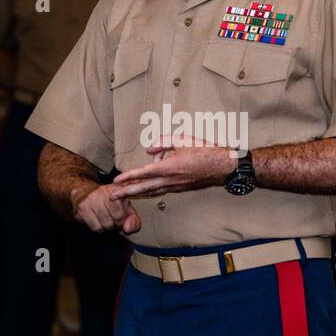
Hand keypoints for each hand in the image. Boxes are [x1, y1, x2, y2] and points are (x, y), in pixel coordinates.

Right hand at [71, 180, 141, 233]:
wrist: (84, 192)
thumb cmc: (108, 201)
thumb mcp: (125, 207)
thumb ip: (133, 219)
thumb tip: (128, 229)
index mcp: (117, 189)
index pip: (122, 215)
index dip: (122, 220)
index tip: (119, 216)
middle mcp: (104, 192)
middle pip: (114, 222)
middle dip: (114, 224)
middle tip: (111, 217)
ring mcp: (91, 200)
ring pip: (104, 226)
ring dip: (105, 226)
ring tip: (104, 218)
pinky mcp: (82, 208)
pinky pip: (95, 227)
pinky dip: (97, 227)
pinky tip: (96, 219)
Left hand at [109, 137, 239, 199]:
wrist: (224, 167)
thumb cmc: (205, 151)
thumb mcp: (183, 140)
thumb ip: (164, 142)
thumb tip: (150, 150)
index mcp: (169, 167)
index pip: (144, 173)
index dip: (129, 177)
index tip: (117, 181)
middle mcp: (170, 180)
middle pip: (144, 188)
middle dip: (127, 192)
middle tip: (112, 196)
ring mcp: (176, 186)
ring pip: (152, 191)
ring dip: (137, 193)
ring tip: (124, 195)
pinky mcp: (181, 188)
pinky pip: (161, 190)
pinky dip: (150, 191)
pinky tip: (145, 191)